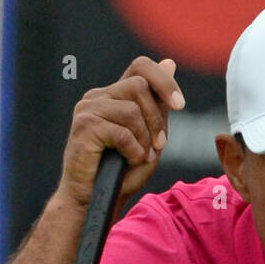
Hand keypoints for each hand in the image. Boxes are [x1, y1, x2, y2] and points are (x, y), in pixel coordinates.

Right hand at [57, 56, 184, 207]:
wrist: (92, 201)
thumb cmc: (121, 175)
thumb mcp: (150, 139)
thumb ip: (159, 106)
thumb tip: (170, 62)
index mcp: (113, 96)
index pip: (141, 67)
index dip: (164, 81)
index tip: (180, 105)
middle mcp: (98, 97)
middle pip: (140, 87)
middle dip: (156, 119)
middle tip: (157, 146)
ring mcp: (88, 109)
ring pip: (132, 110)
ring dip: (144, 139)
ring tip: (138, 157)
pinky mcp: (84, 126)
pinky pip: (122, 132)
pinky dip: (133, 151)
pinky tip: (127, 162)